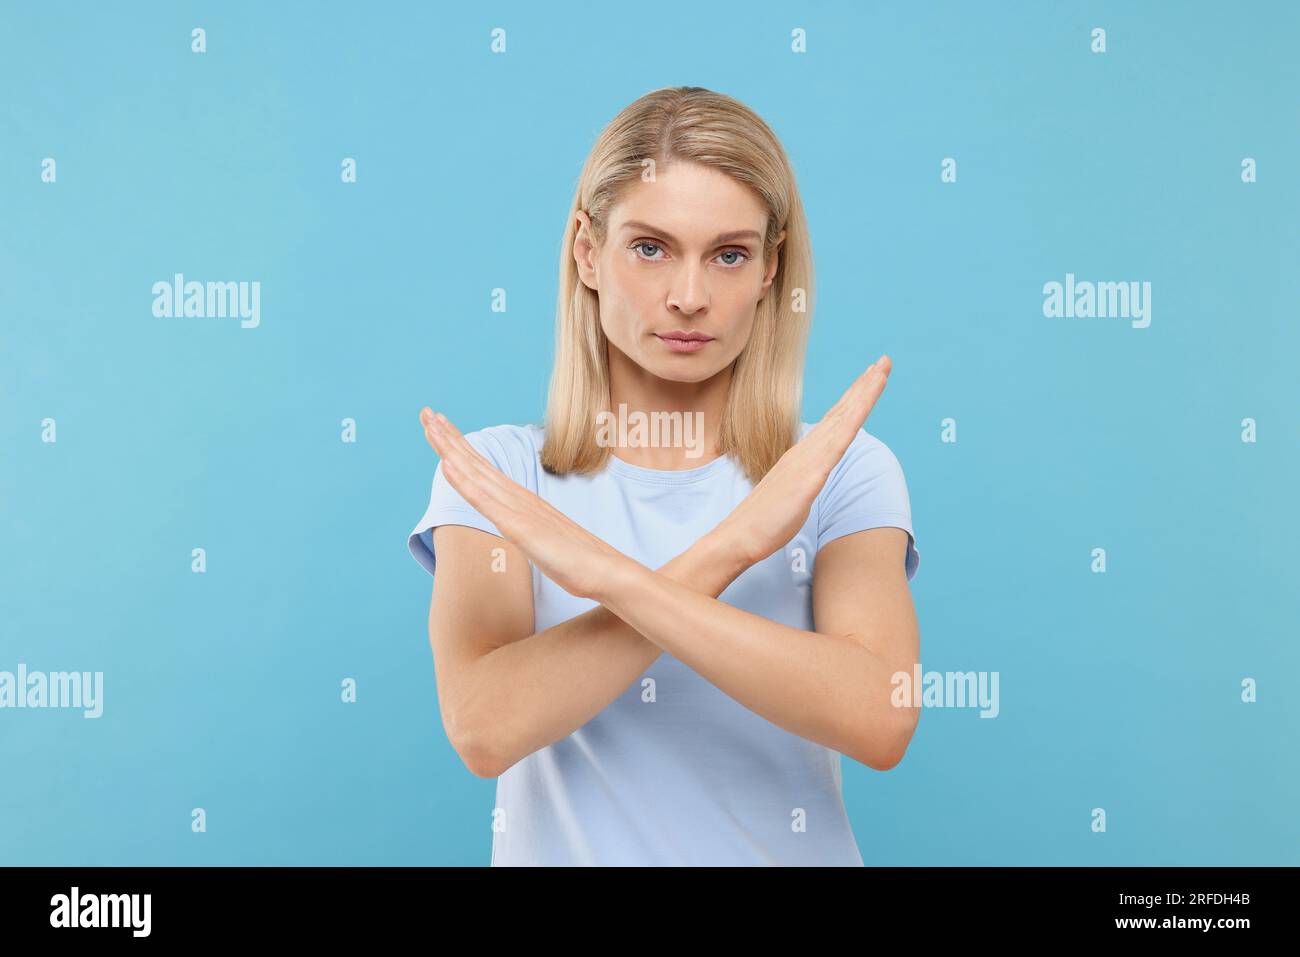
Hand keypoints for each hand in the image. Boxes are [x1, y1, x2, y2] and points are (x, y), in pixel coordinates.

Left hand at [419, 409, 633, 600]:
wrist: (605, 570)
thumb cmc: (577, 559)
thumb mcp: (543, 540)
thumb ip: (528, 529)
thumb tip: (519, 528)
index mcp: (520, 499)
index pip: (483, 468)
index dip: (460, 446)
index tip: (440, 425)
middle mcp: (517, 496)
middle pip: (476, 461)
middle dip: (448, 436)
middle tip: (426, 412)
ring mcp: (518, 509)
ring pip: (476, 472)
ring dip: (450, 448)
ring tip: (429, 424)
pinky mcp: (519, 526)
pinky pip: (485, 501)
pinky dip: (463, 480)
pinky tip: (447, 465)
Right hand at [713, 355, 891, 566]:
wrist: (738, 536)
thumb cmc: (764, 520)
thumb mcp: (791, 493)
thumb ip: (803, 479)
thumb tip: (810, 477)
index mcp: (804, 455)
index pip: (834, 421)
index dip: (853, 398)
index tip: (869, 377)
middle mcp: (806, 451)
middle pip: (841, 413)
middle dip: (864, 385)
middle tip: (884, 361)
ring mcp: (807, 462)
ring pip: (842, 422)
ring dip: (862, 395)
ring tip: (879, 371)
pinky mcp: (808, 479)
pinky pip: (835, 448)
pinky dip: (850, 424)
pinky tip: (861, 410)